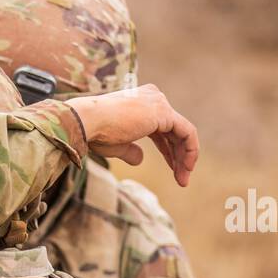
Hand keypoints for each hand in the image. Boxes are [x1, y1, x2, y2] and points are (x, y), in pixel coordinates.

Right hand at [65, 84, 199, 186]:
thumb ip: (131, 150)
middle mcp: (153, 98)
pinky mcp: (164, 112)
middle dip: (179, 156)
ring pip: (183, 133)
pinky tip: (186, 167)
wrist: (87, 122)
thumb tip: (140, 160)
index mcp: (142, 102)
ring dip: (185, 157)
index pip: (162, 129)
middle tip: (182, 179)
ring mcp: (159, 103)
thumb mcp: (117, 145)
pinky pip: (187, 132)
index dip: (168, 151)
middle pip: (174, 131)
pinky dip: (190, 150)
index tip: (173, 170)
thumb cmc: (96, 133)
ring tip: (183, 179)